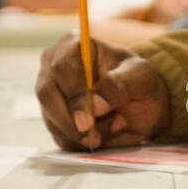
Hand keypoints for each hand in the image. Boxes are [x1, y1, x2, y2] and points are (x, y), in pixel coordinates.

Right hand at [36, 33, 167, 150]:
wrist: (139, 104)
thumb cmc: (138, 82)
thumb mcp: (140, 77)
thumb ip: (120, 85)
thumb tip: (97, 104)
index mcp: (73, 45)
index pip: (61, 66)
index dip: (74, 94)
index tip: (88, 121)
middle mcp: (53, 66)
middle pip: (47, 93)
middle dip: (72, 120)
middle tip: (96, 137)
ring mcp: (50, 93)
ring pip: (52, 118)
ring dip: (81, 133)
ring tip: (113, 126)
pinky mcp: (53, 118)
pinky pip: (59, 135)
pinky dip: (81, 142)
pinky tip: (103, 134)